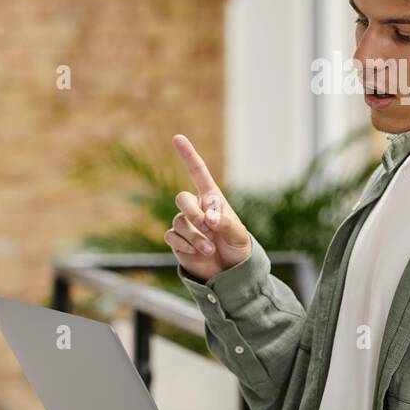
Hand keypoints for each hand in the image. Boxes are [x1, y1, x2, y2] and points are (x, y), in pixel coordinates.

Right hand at [164, 134, 251, 280]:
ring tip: (210, 249)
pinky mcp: (177, 241)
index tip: (177, 138)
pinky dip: (186, 246)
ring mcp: (185, 224)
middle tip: (207, 226)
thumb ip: (224, 222)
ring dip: (195, 236)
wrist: (229, 272)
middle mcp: (196, 208)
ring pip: (179, 221)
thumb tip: (207, 218)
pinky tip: (199, 253)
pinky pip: (172, 237)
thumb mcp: (238, 233)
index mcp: (212, 199)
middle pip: (182, 198)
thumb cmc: (237, 247)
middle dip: (193, 212)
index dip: (188, 155)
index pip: (197, 172)